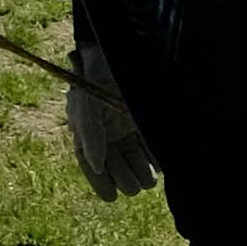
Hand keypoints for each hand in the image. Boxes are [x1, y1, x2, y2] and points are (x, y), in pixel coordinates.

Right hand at [64, 44, 159, 198]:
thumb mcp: (88, 102)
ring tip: (148, 179)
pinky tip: (158, 164)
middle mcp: (108, 133)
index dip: (99, 182)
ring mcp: (129, 129)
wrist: (120, 48)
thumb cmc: (98, 74)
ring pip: (135, 163)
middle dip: (124, 178)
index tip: (111, 197)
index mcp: (88, 130)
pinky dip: (156, 161)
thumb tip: (95, 165)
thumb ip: (89, 134)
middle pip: (115, 168)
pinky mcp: (148, 125)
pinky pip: (153, 151)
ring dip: (141, 175)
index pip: (90, 163)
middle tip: (133, 183)